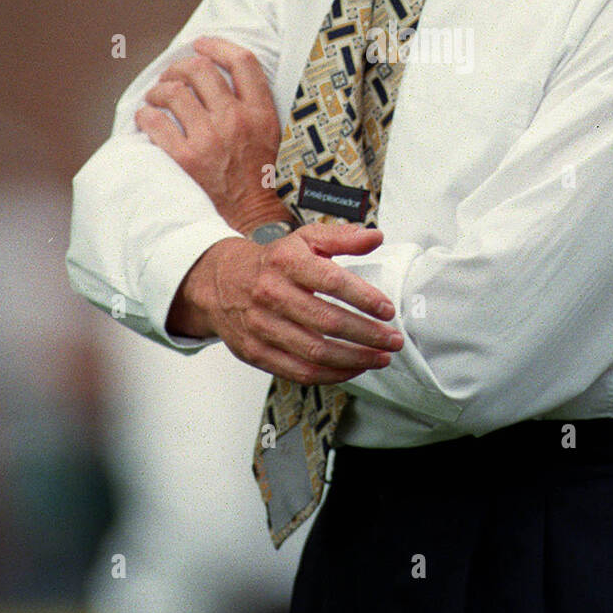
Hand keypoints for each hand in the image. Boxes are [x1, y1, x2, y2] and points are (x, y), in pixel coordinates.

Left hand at [135, 36, 283, 232]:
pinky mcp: (186, 159)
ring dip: (159, 90)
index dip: (218, 45)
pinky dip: (146, 116)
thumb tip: (218, 72)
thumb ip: (252, 102)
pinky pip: (155, 123)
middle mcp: (235, 120)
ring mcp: (209, 139)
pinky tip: (147, 119)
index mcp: (260, 111)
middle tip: (172, 75)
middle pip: (201, 69)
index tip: (202, 44)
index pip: (242, 61)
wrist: (251, 214)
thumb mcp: (270, 130)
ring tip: (157, 97)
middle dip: (180, 66)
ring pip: (174, 92)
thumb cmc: (258, 173)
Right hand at [168, 228, 402, 383]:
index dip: (364, 298)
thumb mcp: (304, 240)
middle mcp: (271, 294)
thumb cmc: (272, 262)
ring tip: (380, 357)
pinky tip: (353, 368)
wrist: (219, 282)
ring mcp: (261, 326)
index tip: (387, 309)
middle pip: (327, 322)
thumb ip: (342, 237)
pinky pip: (299, 371)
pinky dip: (331, 375)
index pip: (332, 282)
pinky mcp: (256, 352)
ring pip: (315, 352)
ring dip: (354, 359)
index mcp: (286, 262)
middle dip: (367, 334)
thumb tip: (375, 237)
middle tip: (393, 340)